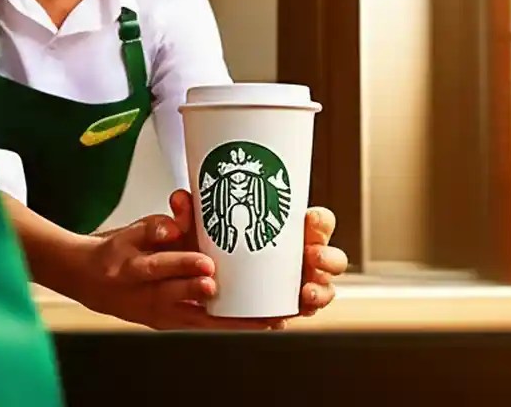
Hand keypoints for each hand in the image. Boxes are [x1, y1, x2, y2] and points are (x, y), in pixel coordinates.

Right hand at [76, 209, 282, 330]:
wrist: (90, 283)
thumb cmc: (117, 253)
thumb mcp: (130, 232)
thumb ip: (156, 225)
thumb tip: (177, 220)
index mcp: (131, 269)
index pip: (158, 267)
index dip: (182, 266)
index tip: (206, 264)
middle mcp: (145, 297)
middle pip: (176, 298)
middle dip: (202, 294)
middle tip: (228, 289)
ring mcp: (160, 316)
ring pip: (198, 322)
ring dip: (231, 322)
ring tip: (263, 320)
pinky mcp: (173, 325)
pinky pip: (205, 328)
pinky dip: (232, 327)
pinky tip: (261, 325)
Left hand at [167, 191, 348, 317]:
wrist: (203, 281)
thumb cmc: (215, 248)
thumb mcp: (203, 230)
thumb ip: (192, 214)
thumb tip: (180, 200)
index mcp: (292, 231)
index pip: (318, 222)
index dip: (319, 221)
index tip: (308, 219)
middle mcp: (303, 256)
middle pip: (330, 254)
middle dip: (326, 255)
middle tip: (311, 256)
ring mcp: (302, 282)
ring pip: (325, 284)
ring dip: (321, 286)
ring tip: (305, 290)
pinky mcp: (292, 305)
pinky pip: (308, 309)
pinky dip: (306, 309)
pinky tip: (294, 310)